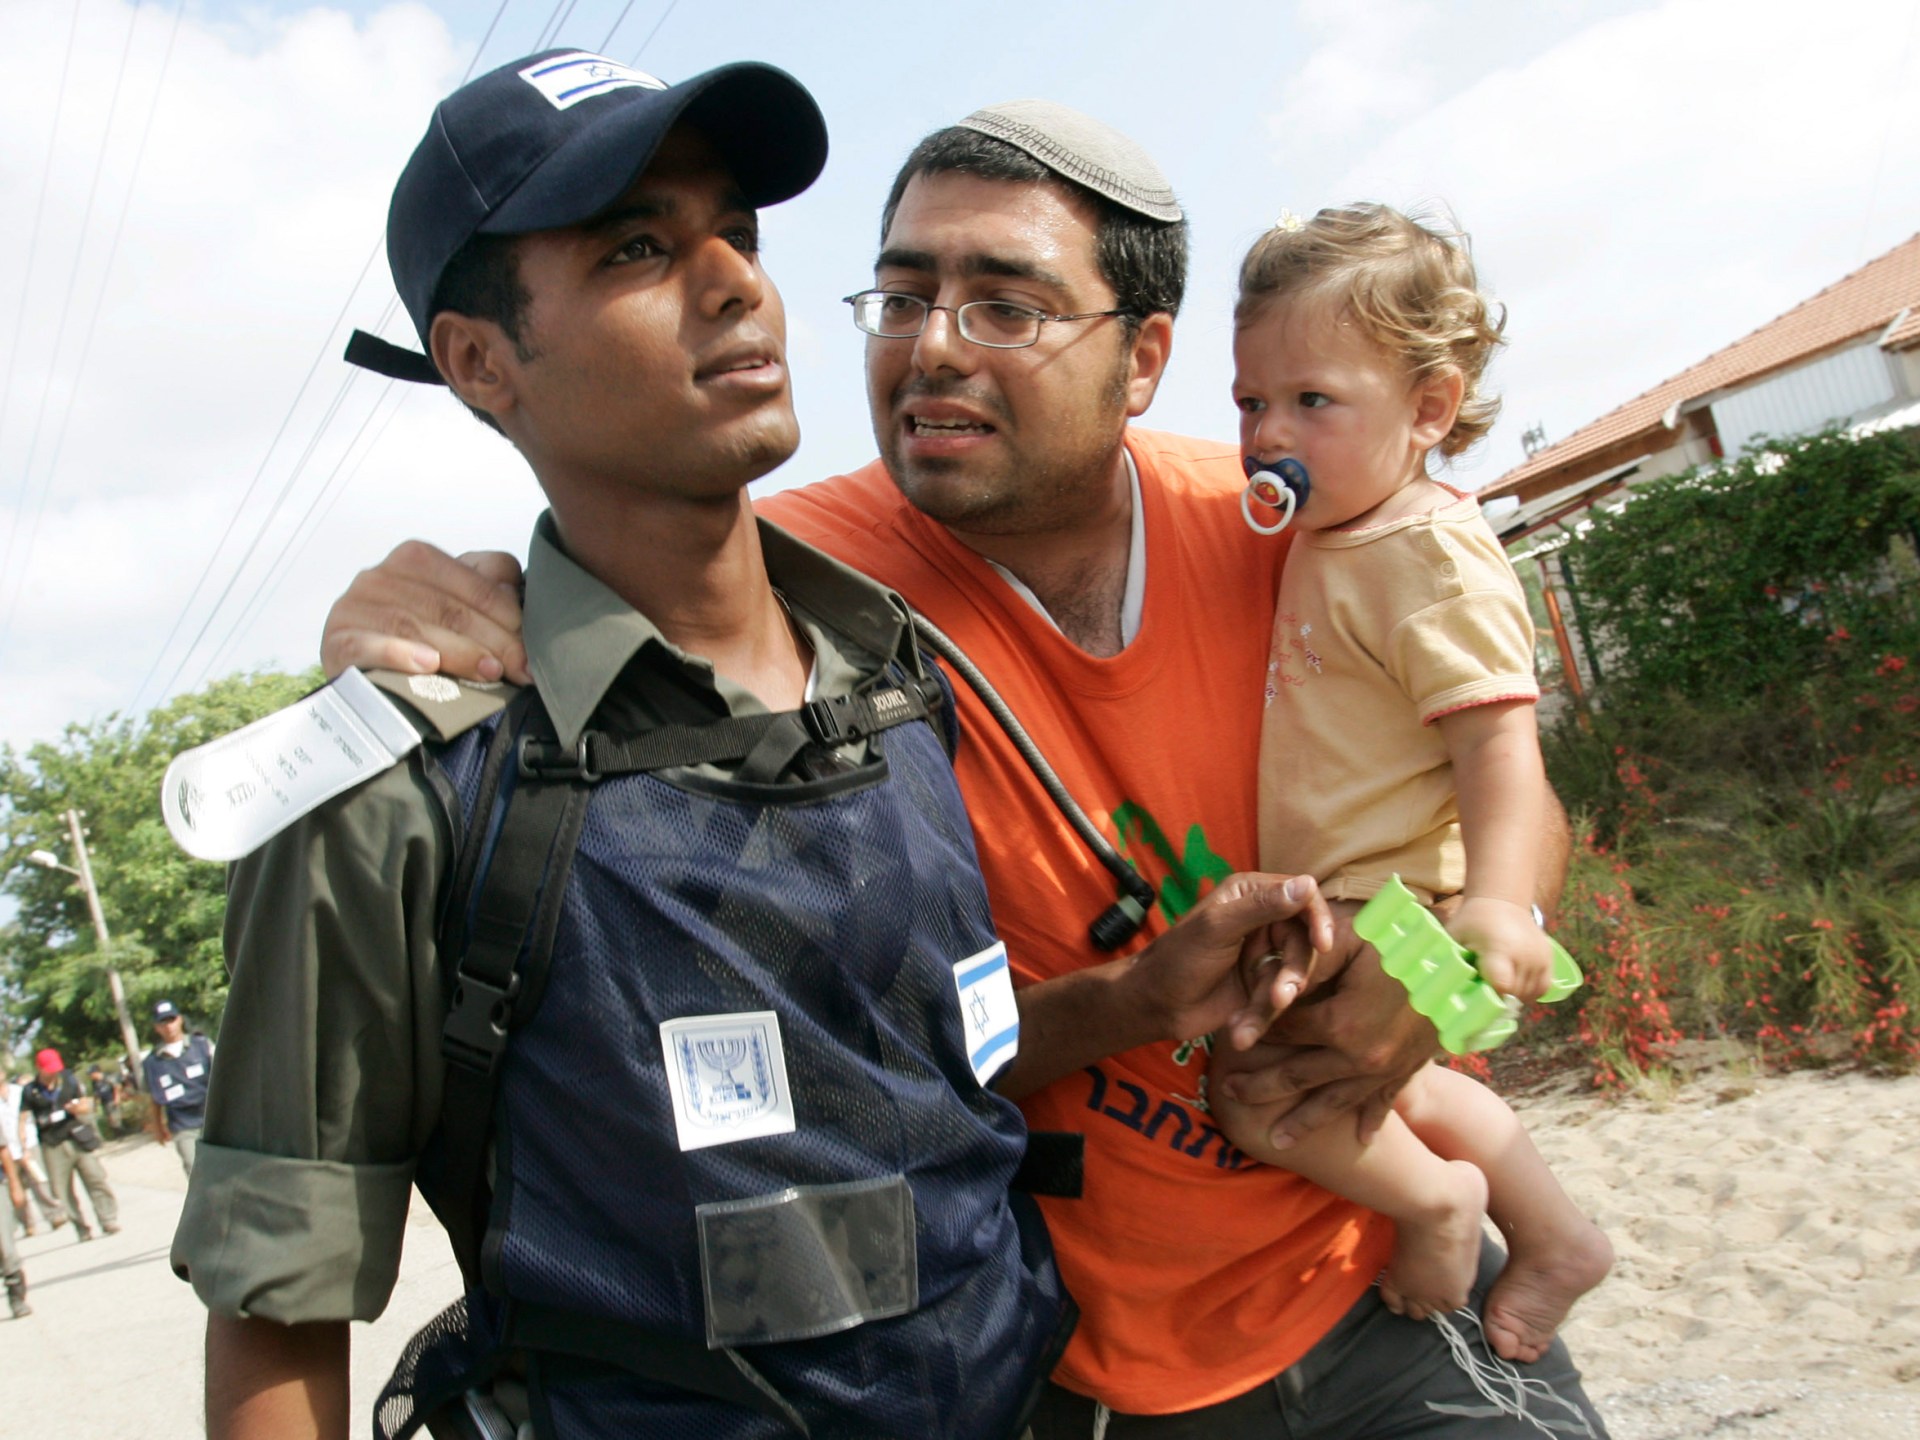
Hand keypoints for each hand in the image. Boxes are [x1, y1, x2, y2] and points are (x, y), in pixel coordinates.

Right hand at [320, 541, 528, 683]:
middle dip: (492, 640)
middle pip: (450, 608)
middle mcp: (382, 575)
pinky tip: (426, 665)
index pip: (474, 583)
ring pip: (416, 626)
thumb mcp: (455, 608)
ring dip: (458, 651)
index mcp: (418, 558)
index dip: (510, 617)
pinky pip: (368, 645)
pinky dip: (398, 654)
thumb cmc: (418, 638)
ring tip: (488, 672)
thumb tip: (523, 597)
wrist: (360, 672)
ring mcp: (355, 606)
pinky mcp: (336, 640)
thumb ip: (488, 592)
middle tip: (519, 669)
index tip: (534, 652)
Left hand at [1125, 873, 1331, 1045]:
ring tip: (1247, 1022)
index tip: (1323, 944)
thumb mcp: (1217, 928)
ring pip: (1293, 975)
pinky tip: (1239, 1031)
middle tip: (1281, 997)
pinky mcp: (1260, 986)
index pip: (1302, 898)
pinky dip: (1260, 1018)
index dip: (1318, 919)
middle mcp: (1263, 921)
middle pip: (1303, 943)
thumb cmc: (1177, 958)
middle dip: (1292, 973)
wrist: (1154, 1005)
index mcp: (1251, 894)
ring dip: (1273, 1001)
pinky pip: (1278, 1000)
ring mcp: (1263, 955)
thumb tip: (1308, 883)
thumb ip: (1261, 907)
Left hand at [1211, 901, 1437, 1146]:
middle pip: (1296, 1076)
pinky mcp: (1407, 1071)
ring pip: (1333, 1103)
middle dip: (1258, 1086)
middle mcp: (1358, 1056)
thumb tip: (1269, 984)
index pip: (1282, 1031)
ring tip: (1271, 1140)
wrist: (1467, 964)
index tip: (1228, 1038)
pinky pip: (1383, 1104)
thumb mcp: (1348, 941)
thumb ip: (1305, 963)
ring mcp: (1384, 1070)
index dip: (1253, 1029)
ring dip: (1301, 1122)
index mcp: (1339, 1023)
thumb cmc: (1400, 941)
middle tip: (1225, 1093)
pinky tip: (1356, 1141)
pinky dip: (1368, 1122)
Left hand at [1448, 895, 1552, 999]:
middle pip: (1515, 993)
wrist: (1501, 902)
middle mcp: (1525, 953)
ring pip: (1530, 994)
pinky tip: (1515, 986)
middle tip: (1485, 990)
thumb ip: (1453, 961)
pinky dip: (1530, 992)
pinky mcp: (1549, 958)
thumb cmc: (1473, 921)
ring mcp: (1540, 956)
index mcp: (1500, 948)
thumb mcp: (1456, 937)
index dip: (1491, 997)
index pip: (1502, 985)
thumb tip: (1445, 988)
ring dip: (1515, 996)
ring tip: (1499, 985)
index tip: (1480, 996)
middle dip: (1500, 997)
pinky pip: (1542, 987)